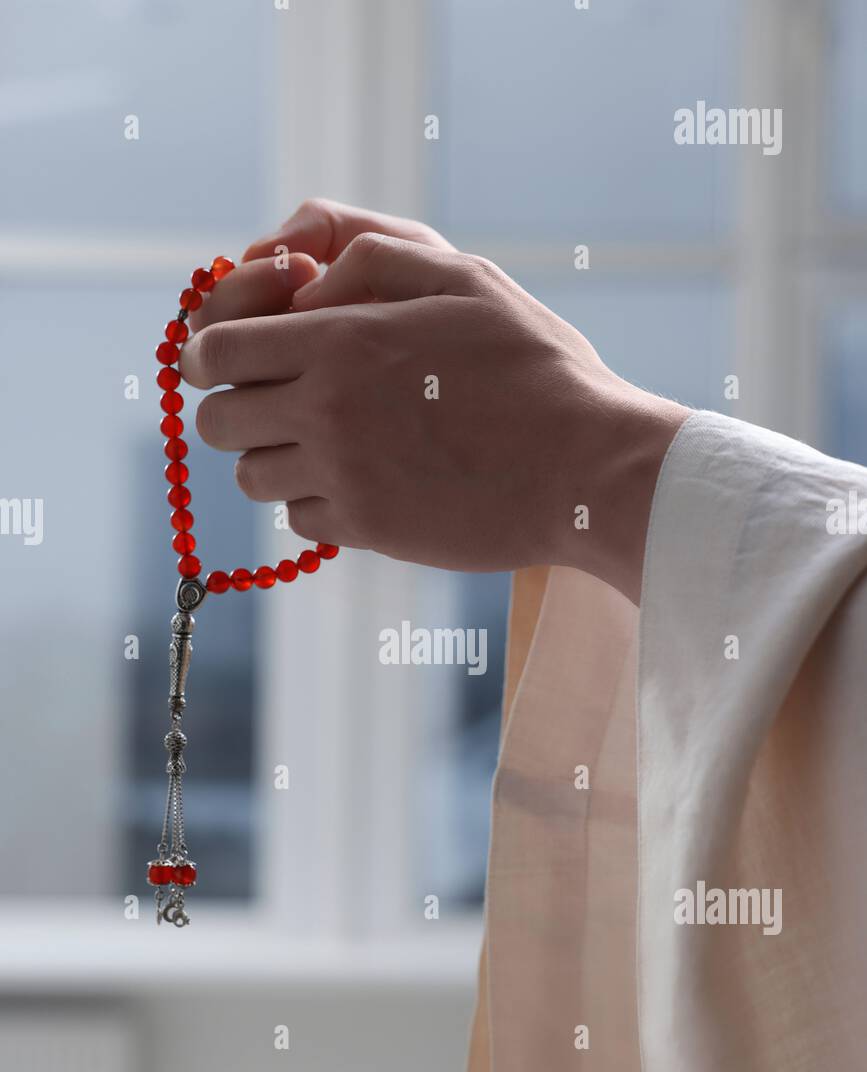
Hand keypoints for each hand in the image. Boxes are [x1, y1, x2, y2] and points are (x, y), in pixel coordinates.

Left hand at [182, 201, 687, 601]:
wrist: (587, 468)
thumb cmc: (536, 367)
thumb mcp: (464, 277)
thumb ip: (372, 258)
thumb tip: (301, 282)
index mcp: (340, 340)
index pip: (215, 348)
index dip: (210, 351)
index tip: (230, 355)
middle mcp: (325, 412)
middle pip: (218, 420)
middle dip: (236, 405)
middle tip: (279, 399)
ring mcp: (343, 479)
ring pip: (250, 477)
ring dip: (274, 457)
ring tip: (327, 443)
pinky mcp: (368, 531)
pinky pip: (299, 521)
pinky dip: (316, 503)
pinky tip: (362, 482)